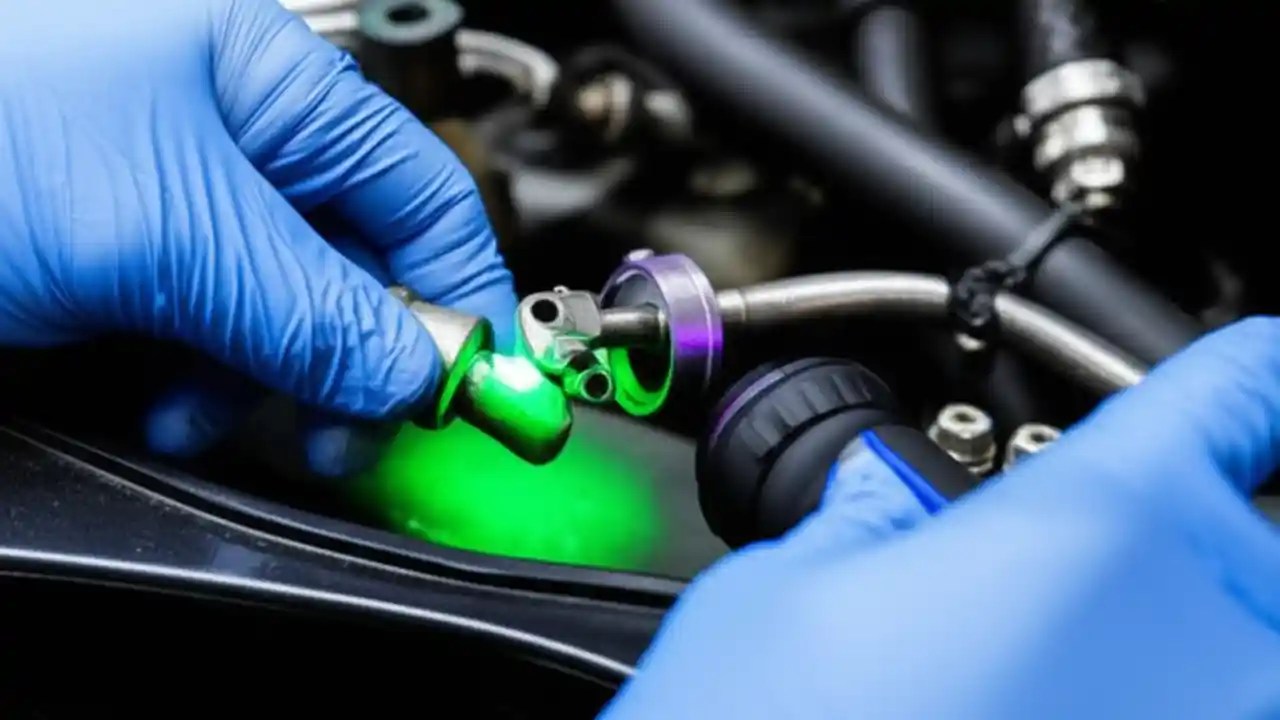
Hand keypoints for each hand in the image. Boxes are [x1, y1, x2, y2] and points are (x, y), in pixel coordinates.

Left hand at [0, 0, 514, 475]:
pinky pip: (206, 328)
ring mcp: (164, 193)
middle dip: (363, 348)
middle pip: (355, 254)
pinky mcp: (112, 254)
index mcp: (262, 74)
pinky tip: (168, 397)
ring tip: (219, 406)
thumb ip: (311, 307)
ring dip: (273, 375)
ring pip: (280, 304)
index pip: (421, 190)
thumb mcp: (165, 228)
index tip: (480, 386)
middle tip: (358, 422)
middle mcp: (223, 127)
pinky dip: (204, 379)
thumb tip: (415, 368)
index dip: (461, 290)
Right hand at [601, 318, 1279, 718]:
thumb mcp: (783, 593)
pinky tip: (1036, 709)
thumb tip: (884, 497)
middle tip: (1060, 573)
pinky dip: (1139, 700)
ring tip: (1035, 660)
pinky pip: (1198, 713)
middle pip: (1243, 537)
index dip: (1245, 376)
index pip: (1234, 395)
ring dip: (1164, 639)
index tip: (1252, 375)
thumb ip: (867, 522)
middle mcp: (1194, 637)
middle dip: (1169, 538)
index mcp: (1092, 526)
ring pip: (1239, 649)